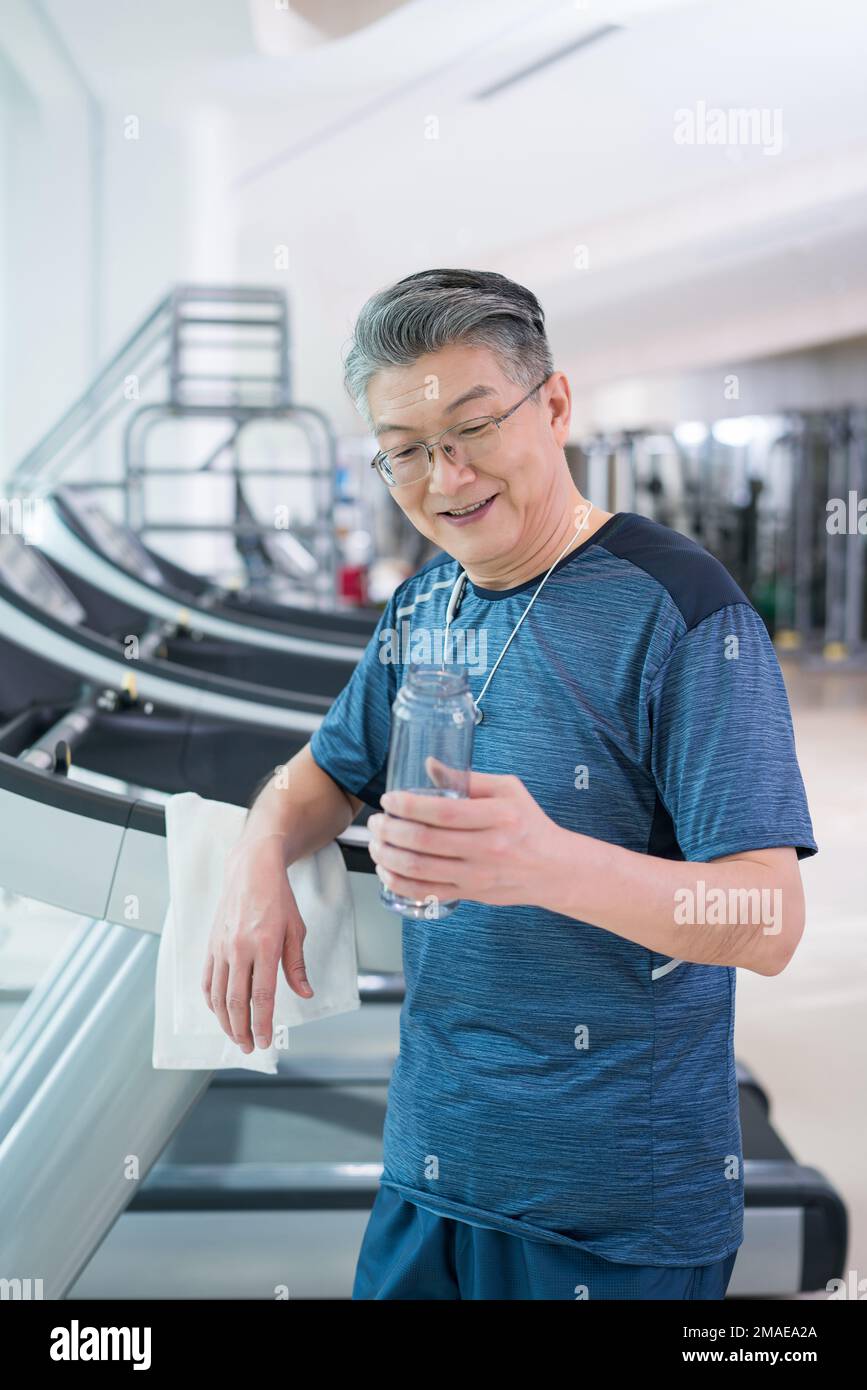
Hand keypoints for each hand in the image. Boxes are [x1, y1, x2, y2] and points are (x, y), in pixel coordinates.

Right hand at [202, 833, 312, 1052]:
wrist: (251, 871)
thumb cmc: (278, 899)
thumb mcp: (296, 929)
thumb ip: (296, 965)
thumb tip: (305, 994)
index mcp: (264, 945)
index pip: (262, 996)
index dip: (263, 1023)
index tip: (265, 1041)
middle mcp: (239, 948)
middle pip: (236, 1000)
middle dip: (242, 1029)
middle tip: (249, 1047)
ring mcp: (221, 947)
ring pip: (217, 994)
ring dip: (225, 1021)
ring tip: (235, 1036)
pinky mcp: (211, 945)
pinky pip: (207, 980)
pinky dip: (211, 1001)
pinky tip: (219, 1013)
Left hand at [367, 757, 562, 909]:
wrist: (552, 868)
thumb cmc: (529, 824)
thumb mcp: (508, 790)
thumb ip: (468, 777)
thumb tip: (429, 765)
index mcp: (499, 816)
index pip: (444, 812)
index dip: (409, 805)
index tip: (391, 799)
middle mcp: (488, 848)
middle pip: (426, 841)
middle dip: (390, 830)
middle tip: (377, 820)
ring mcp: (478, 875)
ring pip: (420, 869)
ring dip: (388, 856)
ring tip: (375, 842)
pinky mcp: (470, 894)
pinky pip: (426, 892)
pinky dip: (399, 882)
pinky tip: (387, 869)